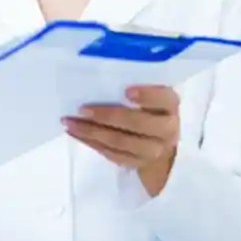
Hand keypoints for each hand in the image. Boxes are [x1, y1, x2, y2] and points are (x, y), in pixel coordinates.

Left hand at [64, 85, 179, 195]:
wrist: (162, 141)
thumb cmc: (151, 108)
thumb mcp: (153, 94)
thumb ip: (138, 85)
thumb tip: (103, 77)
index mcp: (171, 105)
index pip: (163, 99)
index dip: (147, 96)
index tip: (126, 91)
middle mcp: (167, 129)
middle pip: (137, 124)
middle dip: (107, 116)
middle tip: (82, 109)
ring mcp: (153, 150)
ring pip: (120, 142)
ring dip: (91, 132)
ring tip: (70, 122)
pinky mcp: (137, 164)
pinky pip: (112, 154)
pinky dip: (91, 143)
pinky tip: (76, 133)